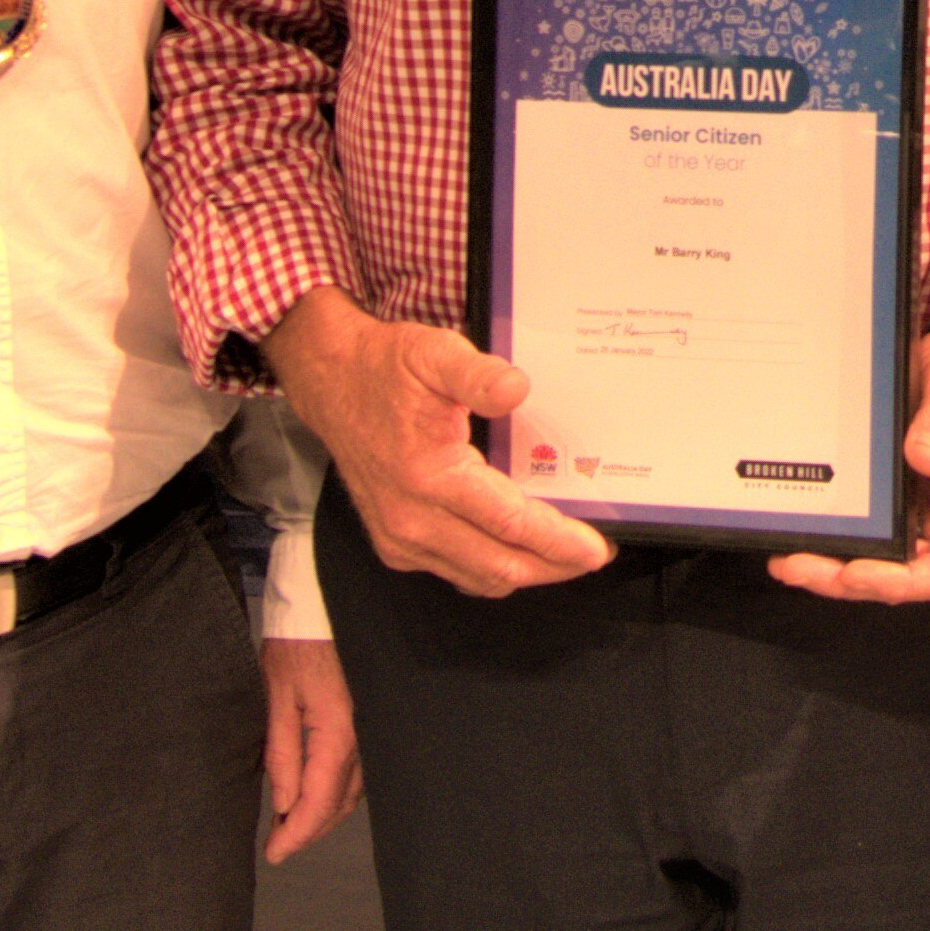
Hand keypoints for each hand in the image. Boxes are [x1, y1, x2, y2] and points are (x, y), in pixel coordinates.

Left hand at [257, 634, 361, 862]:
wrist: (327, 603)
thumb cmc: (297, 643)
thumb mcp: (277, 697)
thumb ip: (282, 755)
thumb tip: (283, 805)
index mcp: (338, 733)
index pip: (317, 802)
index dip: (295, 834)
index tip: (274, 853)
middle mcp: (364, 737)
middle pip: (340, 804)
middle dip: (310, 830)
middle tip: (279, 844)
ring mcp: (372, 728)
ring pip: (354, 791)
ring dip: (325, 812)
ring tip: (292, 823)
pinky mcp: (371, 719)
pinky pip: (361, 770)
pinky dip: (339, 791)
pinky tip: (319, 793)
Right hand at [266, 289, 610, 596]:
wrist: (332, 383)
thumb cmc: (384, 369)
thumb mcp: (435, 353)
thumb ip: (479, 374)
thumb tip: (518, 389)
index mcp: (428, 476)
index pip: (510, 524)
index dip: (559, 541)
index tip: (597, 548)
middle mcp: (412, 519)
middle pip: (501, 566)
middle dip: (554, 566)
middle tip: (594, 554)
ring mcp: (400, 538)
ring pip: (479, 577)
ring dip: (526, 571)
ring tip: (564, 553)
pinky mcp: (395, 545)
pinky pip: (456, 572)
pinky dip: (493, 567)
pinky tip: (516, 547)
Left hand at [771, 316, 929, 604]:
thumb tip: (925, 459)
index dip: (903, 582)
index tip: (857, 571)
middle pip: (906, 576)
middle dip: (851, 580)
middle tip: (801, 568)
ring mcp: (924, 512)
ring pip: (883, 562)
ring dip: (836, 568)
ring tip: (791, 561)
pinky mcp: (899, 499)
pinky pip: (871, 531)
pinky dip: (839, 538)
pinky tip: (805, 533)